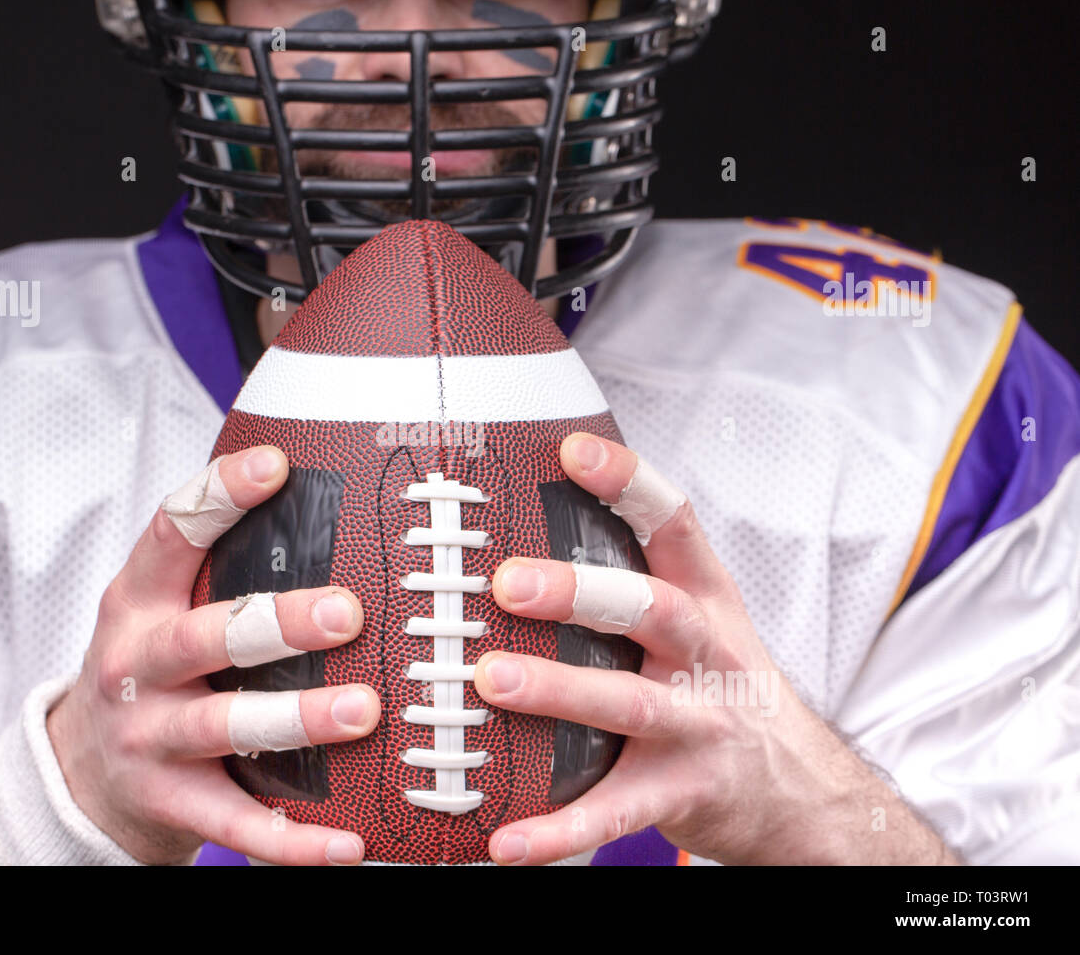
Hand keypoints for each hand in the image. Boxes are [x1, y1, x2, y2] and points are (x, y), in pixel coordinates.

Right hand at [47, 446, 378, 864]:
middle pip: (203, 638)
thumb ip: (221, 564)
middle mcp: (136, 664)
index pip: (170, 533)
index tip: (275, 465)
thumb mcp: (161, 607)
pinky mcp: (171, 803)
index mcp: (137, 601)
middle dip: (274, 624)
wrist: (81, 772)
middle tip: (345, 613)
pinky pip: (236, 823)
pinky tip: (349, 842)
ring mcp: (150, 738)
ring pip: (224, 727)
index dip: (219, 496)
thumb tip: (323, 493)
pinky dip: (292, 839)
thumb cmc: (152, 668)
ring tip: (362, 711)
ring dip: (295, 720)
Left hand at [474, 432, 959, 865]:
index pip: (673, 524)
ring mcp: (698, 726)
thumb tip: (523, 527)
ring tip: (491, 681)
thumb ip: (632, 578)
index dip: (629, 483)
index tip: (572, 451)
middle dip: (581, 592)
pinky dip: (560, 830)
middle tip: (508, 582)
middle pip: (651, 610)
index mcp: (705, 601)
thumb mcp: (701, 620)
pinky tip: (505, 841)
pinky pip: (616, 812)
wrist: (801, 787)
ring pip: (629, 704)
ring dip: (559, 692)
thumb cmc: (722, 686)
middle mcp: (706, 655)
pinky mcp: (681, 793)